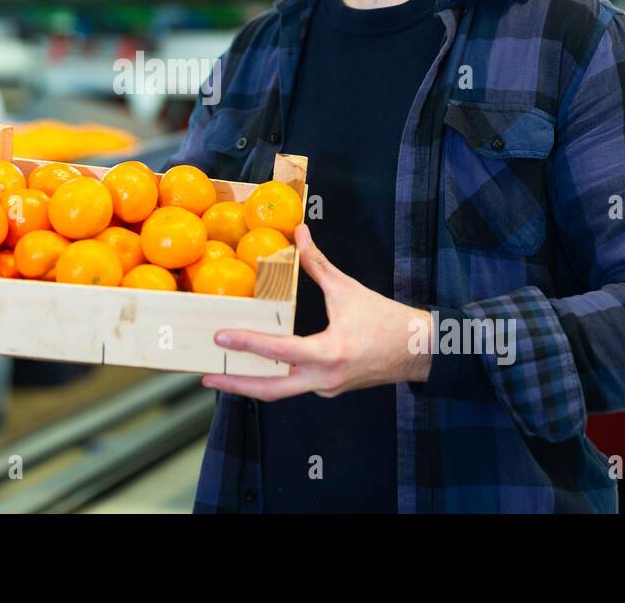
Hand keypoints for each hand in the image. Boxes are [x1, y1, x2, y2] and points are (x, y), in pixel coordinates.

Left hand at [200, 223, 432, 400]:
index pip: (280, 351)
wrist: (419, 350)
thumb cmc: (385, 320)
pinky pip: (295, 386)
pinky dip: (273, 378)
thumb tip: (299, 232)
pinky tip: (255, 367)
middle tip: (206, 375)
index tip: (220, 336)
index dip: (248, 343)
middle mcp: (325, 378)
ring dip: (250, 384)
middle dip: (236, 384)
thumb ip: (318, 263)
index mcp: (330, 351)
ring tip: (221, 374)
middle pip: (271, 390)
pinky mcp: (329, 390)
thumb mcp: (348, 289)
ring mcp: (327, 388)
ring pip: (281, 392)